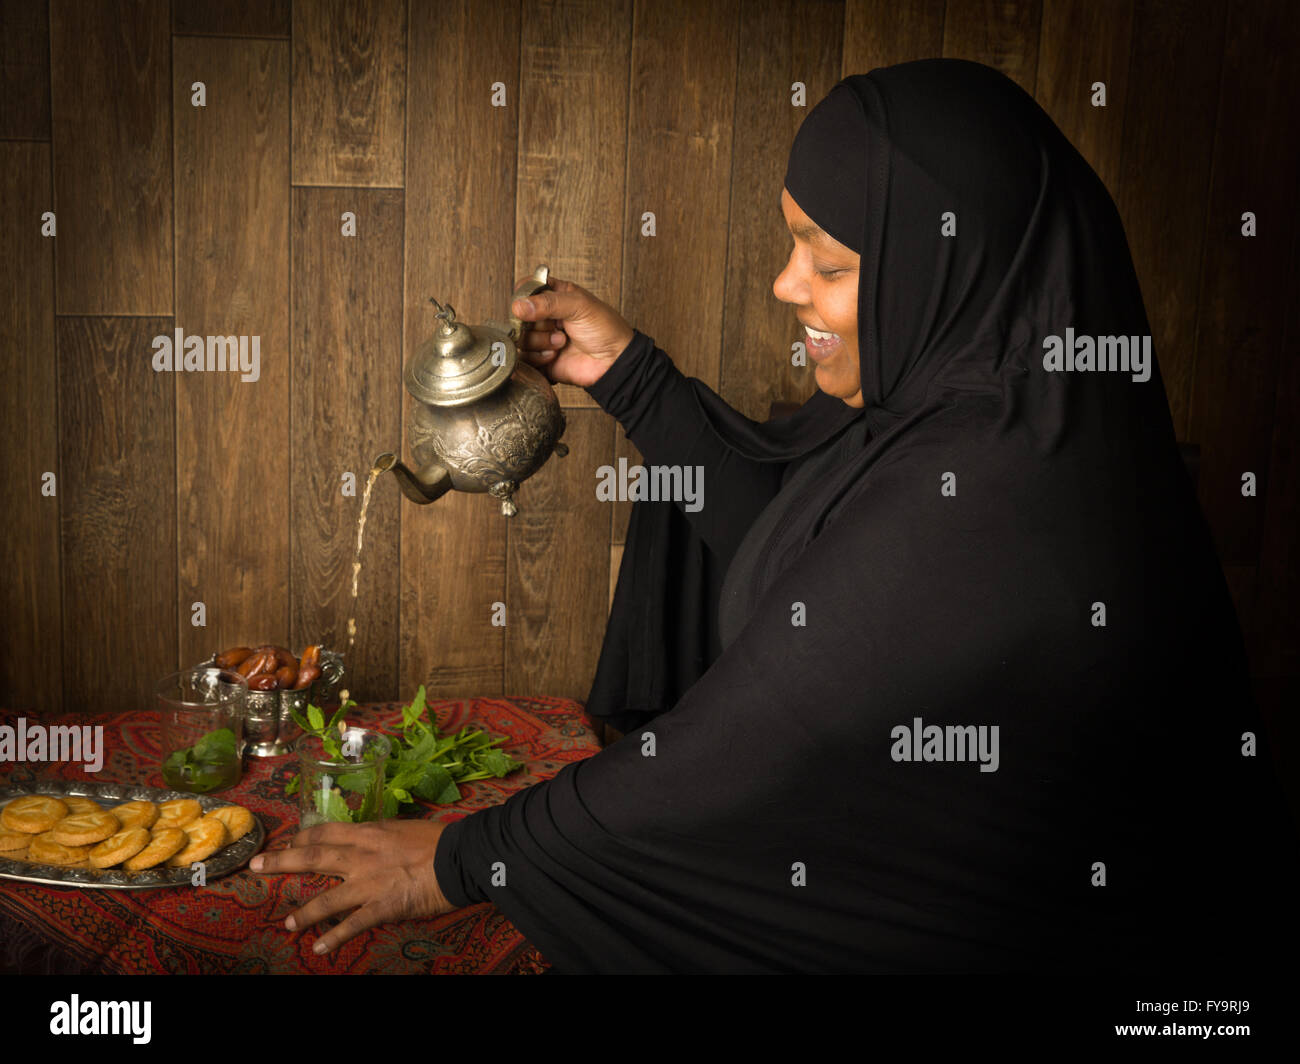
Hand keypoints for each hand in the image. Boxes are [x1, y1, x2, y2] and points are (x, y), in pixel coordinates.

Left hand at [251, 819, 457, 953]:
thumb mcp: (405, 828)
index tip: (289, 841)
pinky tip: (319, 948)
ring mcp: (370, 882)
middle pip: (313, 857)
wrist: (461, 856)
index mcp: (370, 832)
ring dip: (304, 912)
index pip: (327, 831)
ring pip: (326, 898)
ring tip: (288, 924)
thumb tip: (375, 840)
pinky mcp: (382, 906)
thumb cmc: (440, 839)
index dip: (303, 837)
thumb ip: (384, 836)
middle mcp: (362, 855)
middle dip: (282, 861)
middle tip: (257, 866)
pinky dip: (334, 937)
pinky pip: (352, 925)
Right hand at [512, 274, 635, 388]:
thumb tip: (518, 306)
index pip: (526, 289)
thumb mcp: (579, 306)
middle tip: (557, 327)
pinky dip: (538, 358)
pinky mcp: (542, 360)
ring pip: (521, 338)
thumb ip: (547, 303)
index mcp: (555, 296)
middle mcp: (546, 316)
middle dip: (537, 324)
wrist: (613, 361)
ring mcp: (543, 338)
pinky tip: (555, 356)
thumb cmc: (605, 328)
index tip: (532, 305)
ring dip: (540, 342)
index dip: (524, 297)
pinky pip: (524, 359)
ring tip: (561, 342)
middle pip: (519, 317)